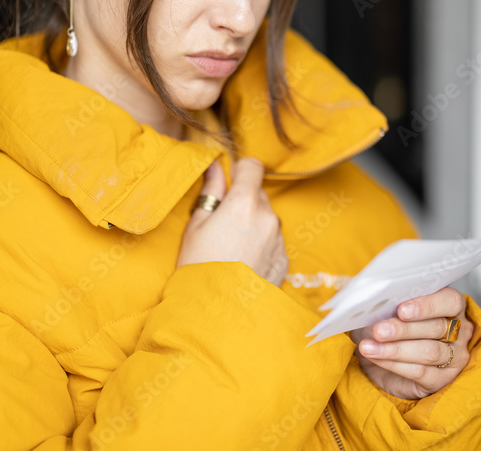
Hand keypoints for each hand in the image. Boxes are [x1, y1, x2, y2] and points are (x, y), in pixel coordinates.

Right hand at [177, 158, 287, 285]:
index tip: (230, 180)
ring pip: (267, 218)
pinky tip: (243, 261)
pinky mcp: (284, 260)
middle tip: (222, 223)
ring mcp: (279, 240)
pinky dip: (262, 245)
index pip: (253, 167)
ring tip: (232, 247)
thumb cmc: (199, 267)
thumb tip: (215, 167)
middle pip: (258, 194)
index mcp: (244, 203)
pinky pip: (273, 241)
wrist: (215, 313)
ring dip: (254, 223)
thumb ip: (211, 192)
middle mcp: (268, 217)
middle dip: (243, 201)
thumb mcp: (196, 226)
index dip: (240, 170)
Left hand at [350, 288, 473, 399]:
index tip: (401, 310)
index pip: (450, 301)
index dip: (427, 305)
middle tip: (379, 330)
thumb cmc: (390, 329)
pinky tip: (376, 358)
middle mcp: (459, 331)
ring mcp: (454, 358)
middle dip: (404, 329)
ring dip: (395, 349)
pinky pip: (421, 372)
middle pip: (437, 327)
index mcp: (451, 306)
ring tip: (369, 347)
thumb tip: (377, 302)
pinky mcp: (442, 379)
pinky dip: (394, 364)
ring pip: (429, 352)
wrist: (381, 362)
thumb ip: (391, 305)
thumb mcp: (389, 312)